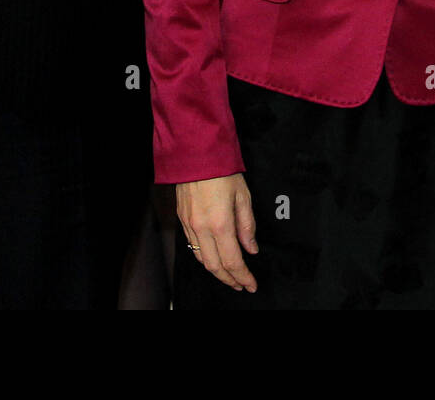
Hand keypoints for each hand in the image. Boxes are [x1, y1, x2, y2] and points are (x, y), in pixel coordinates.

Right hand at [176, 173, 257, 290]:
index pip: (233, 261)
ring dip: (216, 271)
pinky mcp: (182, 218)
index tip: (251, 284)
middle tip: (241, 284)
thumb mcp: (243, 195)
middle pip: (215, 266)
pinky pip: (192, 245)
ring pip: (201, 259)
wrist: (197, 151)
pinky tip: (212, 256)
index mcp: (220, 223)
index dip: (243, 276)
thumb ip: (247, 225)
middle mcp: (202, 227)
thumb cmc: (221, 169)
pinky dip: (203, 256)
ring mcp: (189, 224)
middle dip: (229, 279)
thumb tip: (251, 247)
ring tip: (228, 275)